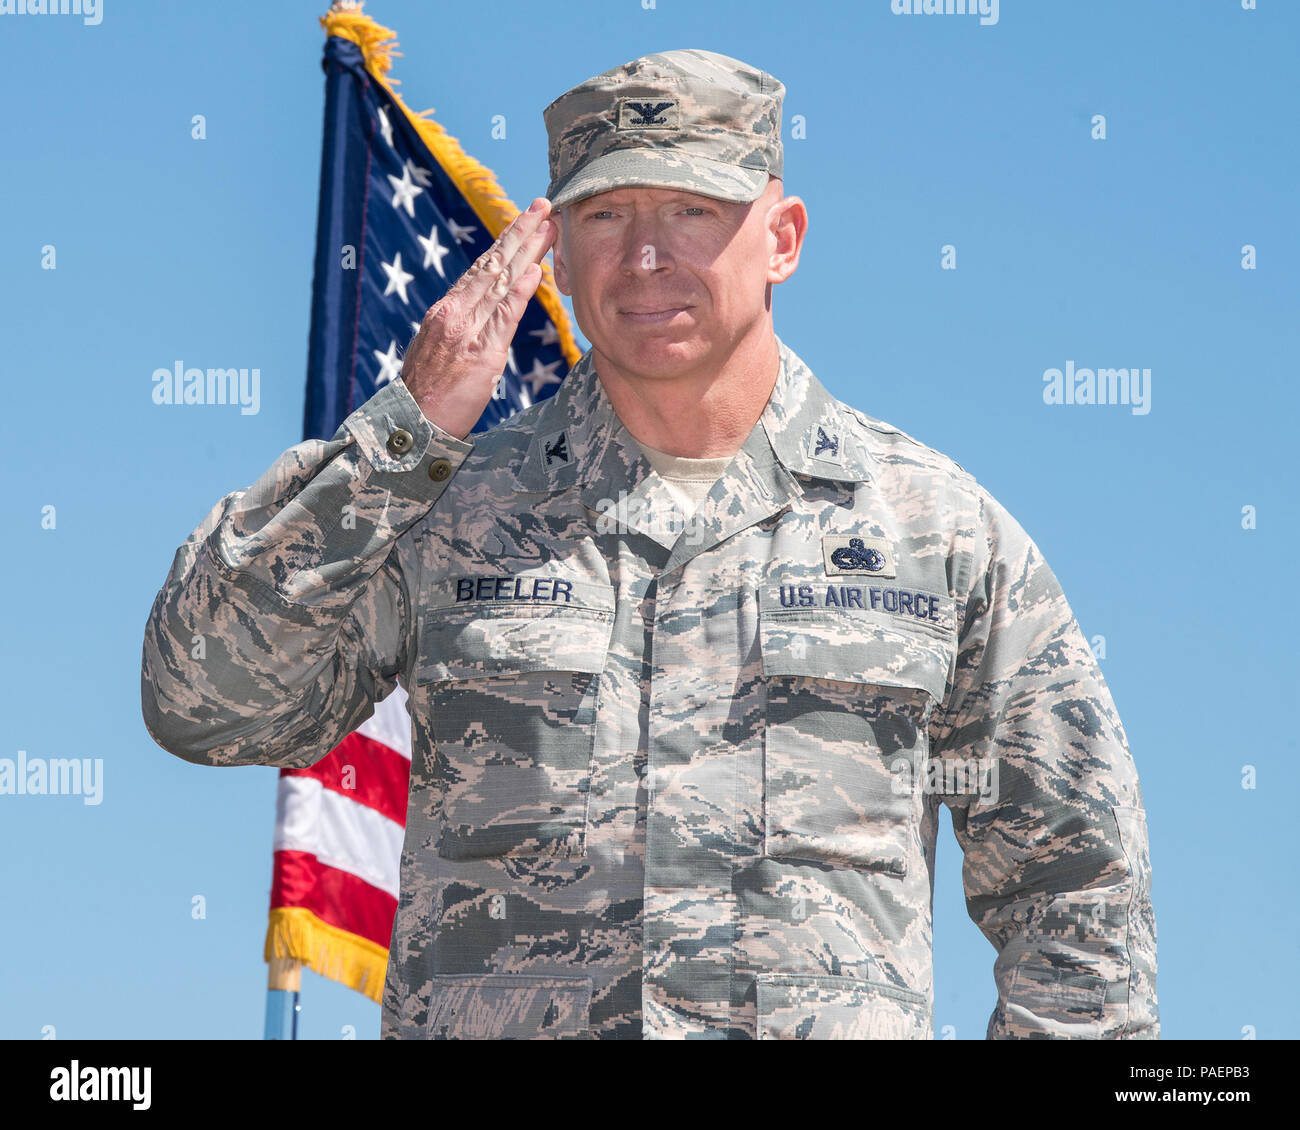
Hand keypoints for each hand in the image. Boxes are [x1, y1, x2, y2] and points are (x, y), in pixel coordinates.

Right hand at [402, 197, 557, 438]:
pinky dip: (520, 291)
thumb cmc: (430, 393)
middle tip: (544, 205)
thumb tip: (485, 310)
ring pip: (500, 282)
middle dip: (520, 232)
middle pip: (492, 264)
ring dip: (527, 251)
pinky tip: (535, 270)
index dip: (506, 241)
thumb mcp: (441, 350)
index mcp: (446, 310)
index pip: (481, 268)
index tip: (527, 220)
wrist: (414, 424)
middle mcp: (455, 313)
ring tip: (549, 226)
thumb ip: (463, 327)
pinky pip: (503, 317)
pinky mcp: (480, 354)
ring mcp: (466, 331)